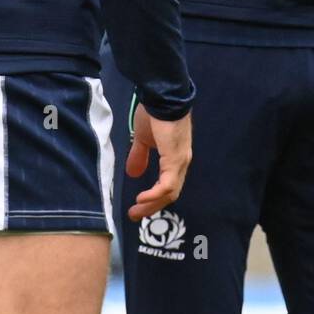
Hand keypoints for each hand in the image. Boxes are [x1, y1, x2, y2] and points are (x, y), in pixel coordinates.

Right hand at [125, 103, 192, 220]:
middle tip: (135, 215)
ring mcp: (180, 162)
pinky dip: (154, 195)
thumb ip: (140, 155)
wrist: (161, 98)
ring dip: (152, 204)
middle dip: (152, 206)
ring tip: (136, 210)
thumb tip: (132, 173)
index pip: (168, 184)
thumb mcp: (143, 138)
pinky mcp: (175, 160)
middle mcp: (181, 162)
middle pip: (170, 193)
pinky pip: (167, 185)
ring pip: (170, 192)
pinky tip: (141, 198)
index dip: (154, 197)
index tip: (137, 206)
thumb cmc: (153, 114)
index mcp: (175, 157)